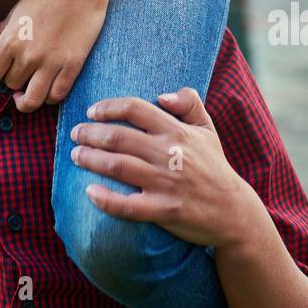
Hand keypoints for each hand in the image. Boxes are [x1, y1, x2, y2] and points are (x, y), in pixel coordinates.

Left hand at [0, 0, 111, 112]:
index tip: (5, 66)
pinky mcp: (72, 66)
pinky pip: (56, 96)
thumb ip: (3, 33)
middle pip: (11, 84)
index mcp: (10, 40)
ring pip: (31, 100)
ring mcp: (51, 63)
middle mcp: (28, 55)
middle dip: (14, 80)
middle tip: (22, 72)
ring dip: (28, 97)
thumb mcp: (17, 11)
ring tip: (30, 90)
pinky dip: (50, 97)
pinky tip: (49, 88)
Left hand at [67, 86, 255, 248]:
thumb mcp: (207, 128)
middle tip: (75, 134)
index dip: (108, 107)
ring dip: (90, 159)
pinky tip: (89, 193)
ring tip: (76, 156)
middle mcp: (169, 153)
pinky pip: (128, 206)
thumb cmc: (214, 166)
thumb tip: (161, 96)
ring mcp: (165, 183)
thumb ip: (188, 102)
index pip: (134, 109)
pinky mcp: (164, 210)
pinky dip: (106, 199)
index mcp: (176, 131)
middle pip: (118, 137)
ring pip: (118, 166)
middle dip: (90, 134)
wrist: (232, 211)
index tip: (91, 112)